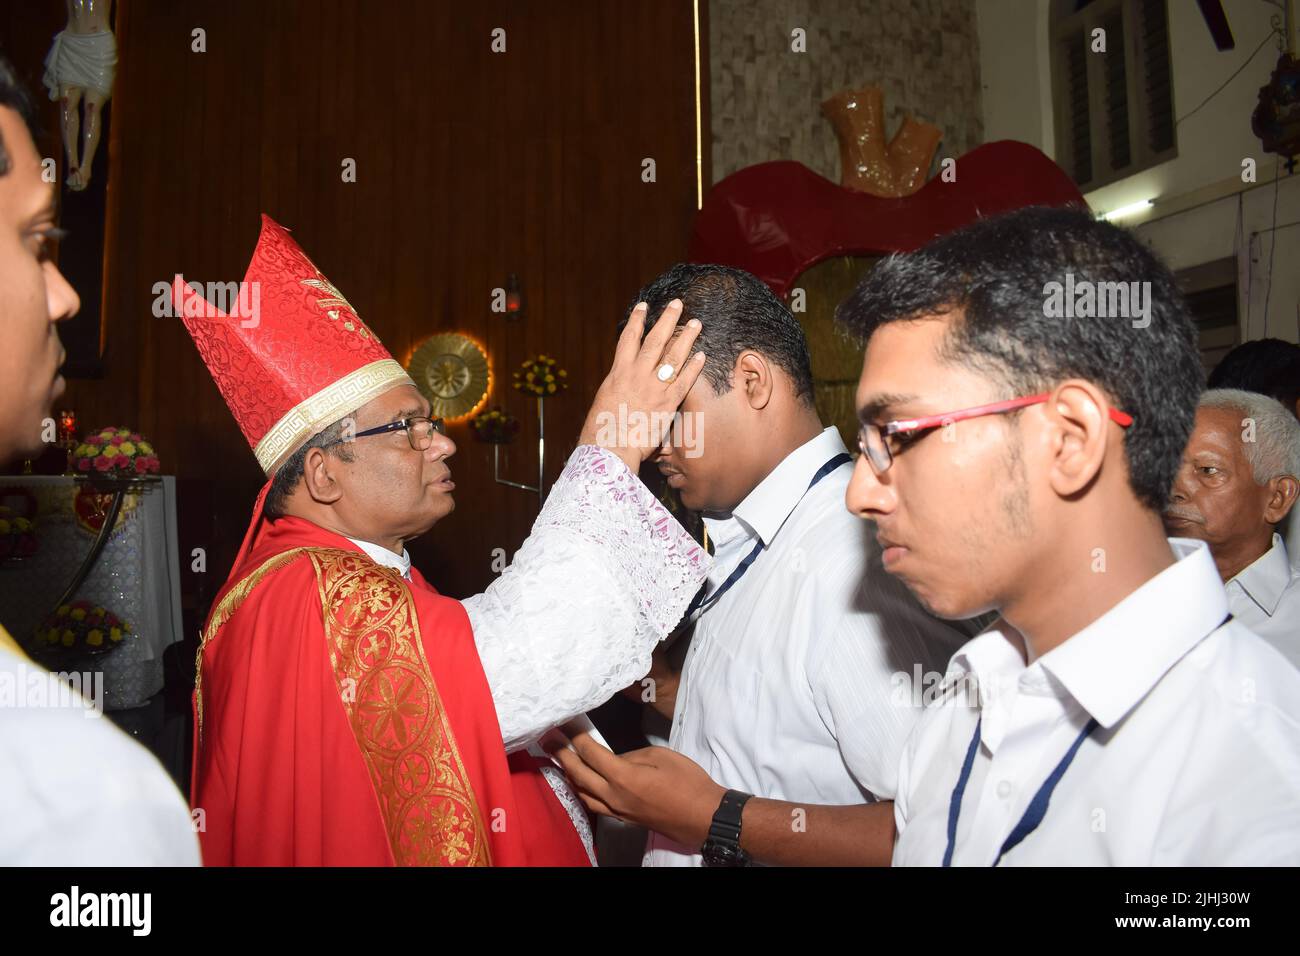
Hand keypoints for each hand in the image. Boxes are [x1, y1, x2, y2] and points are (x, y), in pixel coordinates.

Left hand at [547, 730, 724, 847]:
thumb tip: (616, 759)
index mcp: (623, 777)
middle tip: (549, 740)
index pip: (590, 753)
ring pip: (583, 793)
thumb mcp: (660, 756)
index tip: (566, 724)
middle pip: (579, 774)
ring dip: (569, 776)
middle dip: (561, 755)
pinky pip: (595, 804)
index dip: (576, 736)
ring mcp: (617, 810)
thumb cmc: (687, 783)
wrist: (703, 816)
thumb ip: (632, 756)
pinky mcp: (624, 818)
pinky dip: (583, 791)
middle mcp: (614, 796)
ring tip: (560, 760)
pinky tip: (582, 783)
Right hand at [578, 300, 705, 472]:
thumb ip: (618, 389)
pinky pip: (684, 381)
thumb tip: (624, 389)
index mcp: (618, 372)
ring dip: (686, 337)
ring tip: (696, 323)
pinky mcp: (667, 403)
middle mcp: (637, 375)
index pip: (628, 339)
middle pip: (655, 340)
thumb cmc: (601, 430)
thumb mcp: (605, 402)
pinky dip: (693, 367)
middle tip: (677, 304)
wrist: (609, 448)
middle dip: (667, 319)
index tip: (643, 307)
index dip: (636, 320)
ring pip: (673, 356)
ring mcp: (654, 387)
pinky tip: (702, 355)